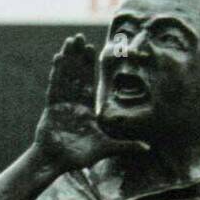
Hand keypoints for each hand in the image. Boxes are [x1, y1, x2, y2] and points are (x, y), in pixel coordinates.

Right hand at [33, 33, 147, 172]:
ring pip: (65, 76)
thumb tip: (147, 147)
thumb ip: (126, 145)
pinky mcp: (52, 106)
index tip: (92, 49)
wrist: (57, 162)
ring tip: (69, 41)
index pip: (89, 82)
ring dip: (67, 58)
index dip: (89, 65)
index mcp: (86, 109)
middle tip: (78, 37)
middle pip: (76, 74)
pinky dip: (57, 72)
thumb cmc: (79, 157)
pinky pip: (55, 86)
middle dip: (78, 56)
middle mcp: (74, 103)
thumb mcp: (106, 148)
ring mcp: (62, 103)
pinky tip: (59, 58)